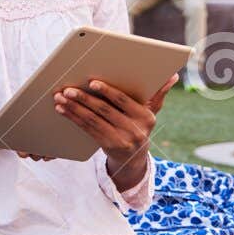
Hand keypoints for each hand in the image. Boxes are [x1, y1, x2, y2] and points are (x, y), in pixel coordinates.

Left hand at [51, 74, 177, 182]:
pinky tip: (62, 110)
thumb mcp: (151, 112)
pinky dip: (73, 118)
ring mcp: (121, 140)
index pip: (124, 101)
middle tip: (68, 89)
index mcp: (146, 117)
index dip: (107, 92)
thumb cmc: (140, 126)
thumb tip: (173, 75)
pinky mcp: (107, 147)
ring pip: (93, 121)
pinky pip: (87, 130)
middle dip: (84, 99)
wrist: (134, 159)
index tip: (92, 82)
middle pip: (104, 111)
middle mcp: (135, 130)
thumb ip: (158, 94)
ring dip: (74, 108)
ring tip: (60, 98)